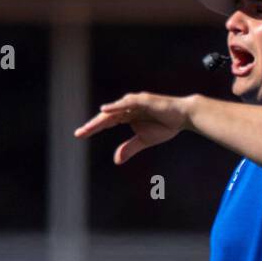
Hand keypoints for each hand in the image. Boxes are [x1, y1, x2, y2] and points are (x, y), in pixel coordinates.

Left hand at [74, 92, 195, 163]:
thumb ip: (129, 148)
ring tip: (89, 127)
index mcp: (126, 116)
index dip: (93, 129)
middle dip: (92, 125)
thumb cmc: (165, 126)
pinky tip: (105, 110)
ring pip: (113, 111)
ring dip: (101, 119)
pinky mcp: (143, 100)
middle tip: (78, 134)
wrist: (183, 117)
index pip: (106, 122)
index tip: (79, 135)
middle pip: (106, 117)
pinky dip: (116, 106)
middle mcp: (127, 107)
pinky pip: (126, 104)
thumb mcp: (144, 140)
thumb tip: (116, 160)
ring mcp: (134, 103)